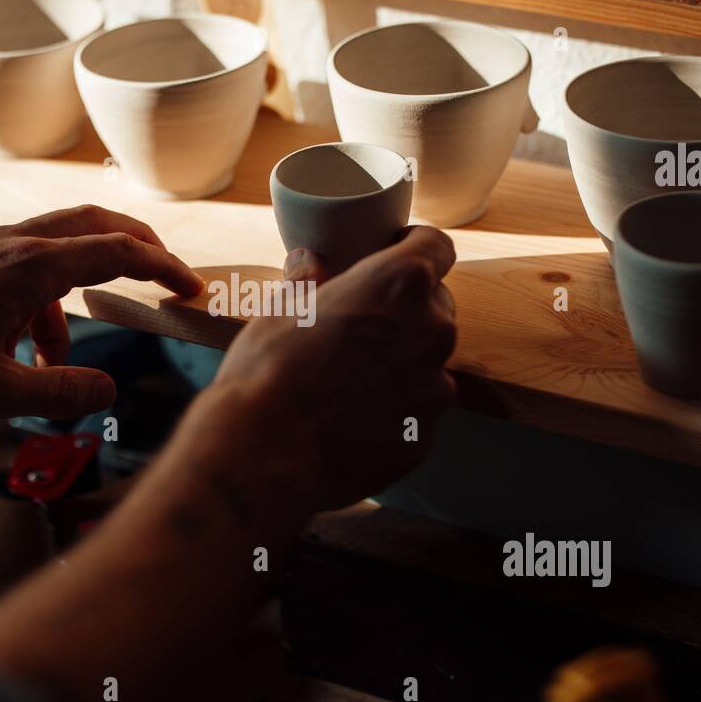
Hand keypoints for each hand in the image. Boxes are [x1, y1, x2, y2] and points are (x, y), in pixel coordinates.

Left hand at [0, 205, 202, 419]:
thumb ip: (59, 394)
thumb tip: (107, 390)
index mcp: (31, 267)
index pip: (120, 251)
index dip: (165, 268)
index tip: (193, 290)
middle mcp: (16, 244)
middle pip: (99, 225)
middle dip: (141, 249)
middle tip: (167, 280)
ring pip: (63, 247)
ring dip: (83, 292)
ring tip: (63, 363)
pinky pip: (29, 270)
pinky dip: (45, 306)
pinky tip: (20, 359)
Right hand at [189, 226, 457, 515]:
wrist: (264, 456)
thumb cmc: (268, 372)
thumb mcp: (279, 309)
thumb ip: (307, 281)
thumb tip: (308, 264)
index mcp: (399, 284)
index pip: (436, 245)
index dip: (416, 246)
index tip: (396, 252)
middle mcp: (431, 331)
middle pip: (435, 305)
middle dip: (406, 309)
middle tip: (362, 323)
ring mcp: (433, 388)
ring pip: (426, 362)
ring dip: (400, 362)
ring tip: (350, 378)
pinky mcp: (423, 437)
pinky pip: (415, 412)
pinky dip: (393, 409)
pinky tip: (350, 418)